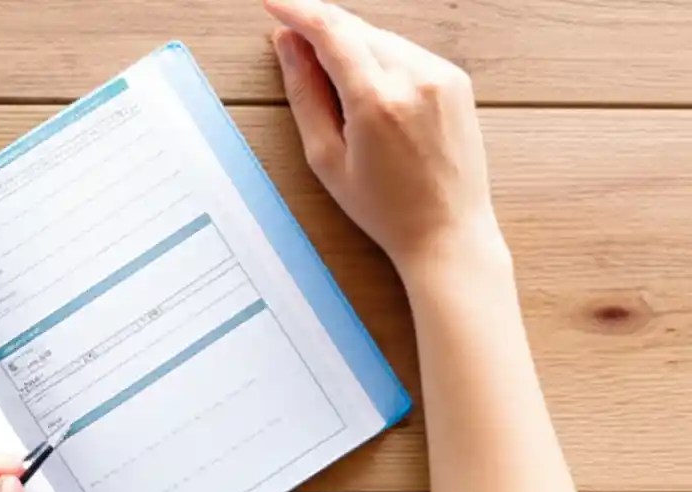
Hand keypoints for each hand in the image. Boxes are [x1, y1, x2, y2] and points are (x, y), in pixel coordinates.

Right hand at [263, 0, 506, 278]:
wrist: (447, 232)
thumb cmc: (384, 208)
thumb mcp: (327, 158)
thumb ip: (304, 94)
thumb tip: (287, 44)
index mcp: (376, 101)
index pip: (330, 30)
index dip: (297, 10)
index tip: (272, 2)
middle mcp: (414, 77)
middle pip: (355, 28)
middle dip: (320, 27)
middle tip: (291, 42)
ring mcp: (440, 75)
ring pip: (380, 37)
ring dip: (349, 43)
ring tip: (332, 80)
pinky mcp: (455, 79)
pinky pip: (406, 51)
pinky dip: (379, 57)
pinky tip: (367, 89)